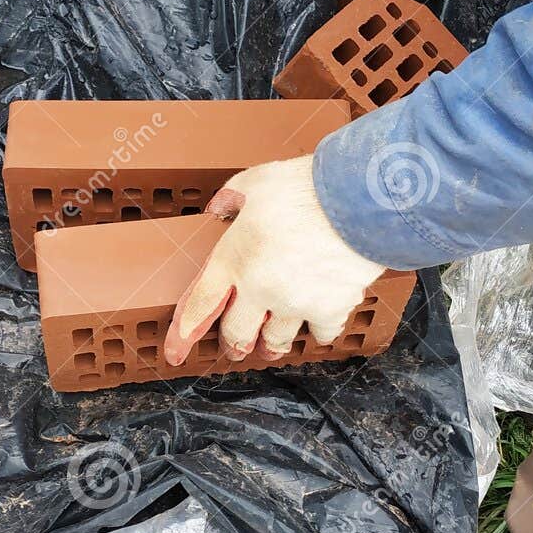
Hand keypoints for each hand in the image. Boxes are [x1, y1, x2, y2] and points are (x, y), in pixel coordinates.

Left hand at [163, 154, 383, 364]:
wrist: (356, 198)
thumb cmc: (305, 187)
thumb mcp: (255, 181)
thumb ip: (232, 197)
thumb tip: (219, 207)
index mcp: (234, 258)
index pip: (201, 303)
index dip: (184, 332)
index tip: (175, 351)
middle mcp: (259, 288)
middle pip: (237, 332)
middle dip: (234, 344)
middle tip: (236, 348)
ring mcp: (294, 303)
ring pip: (276, 339)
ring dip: (272, 343)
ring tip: (272, 346)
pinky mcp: (329, 309)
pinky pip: (320, 333)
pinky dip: (318, 330)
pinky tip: (318, 325)